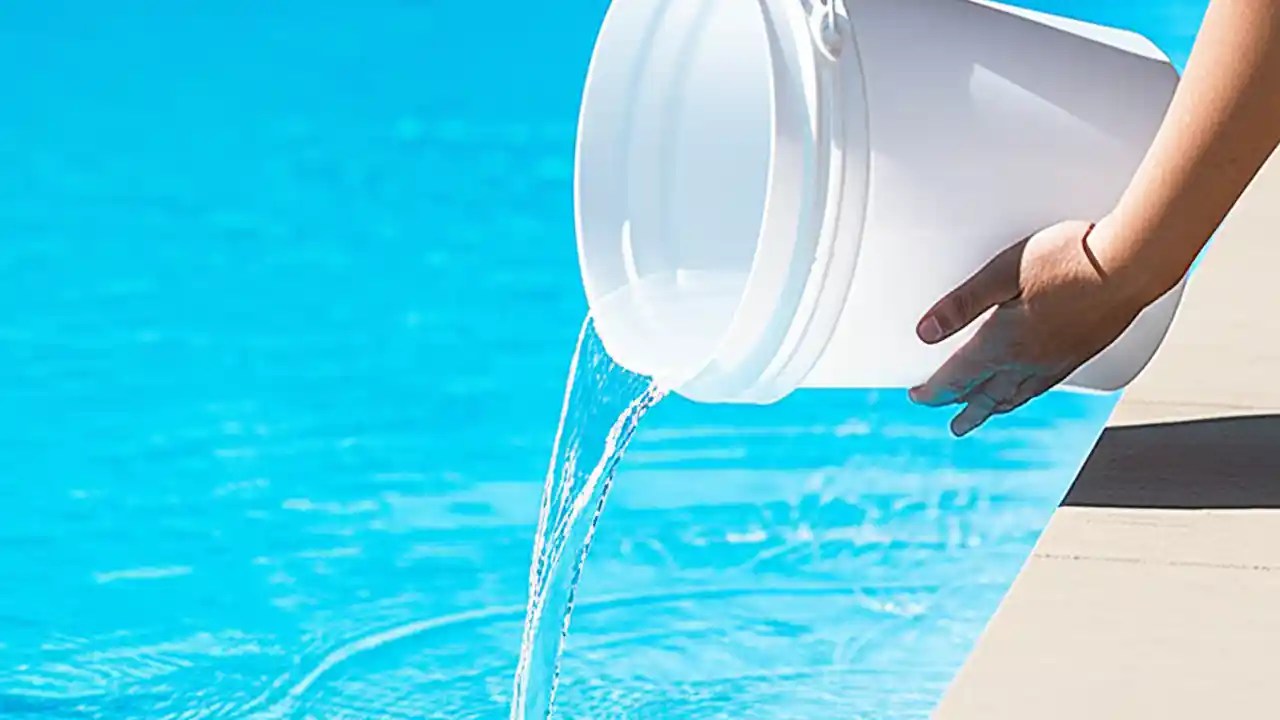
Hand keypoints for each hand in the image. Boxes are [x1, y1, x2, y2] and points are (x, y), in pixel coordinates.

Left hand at [908, 219, 1160, 436]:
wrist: (1131, 265)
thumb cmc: (1067, 260)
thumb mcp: (1002, 272)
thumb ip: (962, 303)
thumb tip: (924, 332)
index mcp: (1003, 343)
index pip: (958, 376)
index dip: (934, 390)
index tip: (917, 397)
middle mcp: (1028, 362)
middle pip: (985, 395)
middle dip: (962, 409)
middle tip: (951, 424)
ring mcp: (1055, 363)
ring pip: (1014, 397)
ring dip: (992, 409)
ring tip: (981, 416)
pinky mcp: (1078, 356)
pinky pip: (1040, 388)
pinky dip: (1022, 398)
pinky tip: (1025, 392)